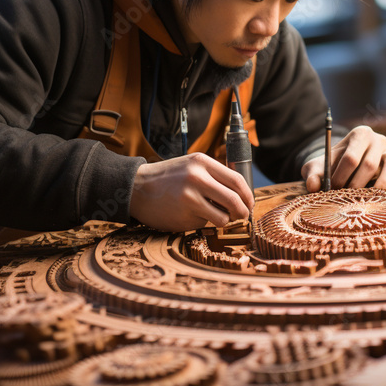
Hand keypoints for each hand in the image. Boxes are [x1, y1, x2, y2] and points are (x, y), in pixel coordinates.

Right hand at [129, 152, 253, 230]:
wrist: (136, 187)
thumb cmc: (167, 178)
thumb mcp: (190, 166)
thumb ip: (213, 175)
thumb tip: (241, 194)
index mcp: (202, 162)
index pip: (237, 180)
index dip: (247, 195)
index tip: (248, 203)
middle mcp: (197, 178)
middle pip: (234, 200)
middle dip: (242, 212)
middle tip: (241, 215)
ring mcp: (190, 197)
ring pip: (223, 216)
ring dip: (224, 220)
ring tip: (214, 215)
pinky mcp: (184, 216)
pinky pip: (205, 223)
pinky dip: (202, 222)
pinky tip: (188, 214)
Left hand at [301, 125, 385, 192]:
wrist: (348, 167)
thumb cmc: (333, 167)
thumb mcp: (319, 167)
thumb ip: (312, 174)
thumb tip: (313, 186)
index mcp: (358, 135)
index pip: (350, 157)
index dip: (341, 177)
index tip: (333, 191)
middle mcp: (377, 139)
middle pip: (370, 163)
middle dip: (357, 185)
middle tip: (348, 198)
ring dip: (380, 183)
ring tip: (371, 197)